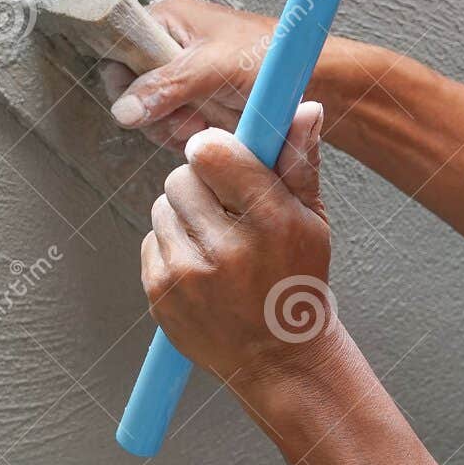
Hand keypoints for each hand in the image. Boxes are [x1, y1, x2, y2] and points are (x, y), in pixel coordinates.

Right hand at [98, 0, 274, 151]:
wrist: (314, 85)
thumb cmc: (274, 59)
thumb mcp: (214, 68)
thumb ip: (165, 86)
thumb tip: (123, 110)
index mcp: (166, 18)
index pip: (118, 50)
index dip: (129, 81)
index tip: (152, 100)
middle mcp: (167, 45)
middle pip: (130, 87)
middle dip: (155, 111)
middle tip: (187, 117)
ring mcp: (178, 76)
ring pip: (146, 112)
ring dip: (171, 126)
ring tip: (203, 122)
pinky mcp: (191, 101)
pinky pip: (166, 125)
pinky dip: (182, 134)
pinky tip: (207, 129)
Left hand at [141, 101, 337, 389]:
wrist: (278, 358)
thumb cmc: (296, 280)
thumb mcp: (312, 220)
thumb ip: (299, 161)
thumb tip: (304, 106)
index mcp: (272, 223)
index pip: (214, 154)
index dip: (212, 149)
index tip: (219, 155)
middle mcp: (228, 250)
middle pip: (181, 177)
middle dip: (199, 183)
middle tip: (224, 207)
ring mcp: (189, 275)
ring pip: (162, 205)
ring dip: (183, 215)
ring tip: (215, 241)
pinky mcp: (161, 292)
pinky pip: (151, 239)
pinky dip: (171, 245)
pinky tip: (200, 265)